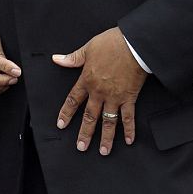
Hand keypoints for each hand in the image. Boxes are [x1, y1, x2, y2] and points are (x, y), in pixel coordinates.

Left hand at [53, 27, 147, 155]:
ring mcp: (114, 96)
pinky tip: (128, 141)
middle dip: (84, 133)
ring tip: (102, 151)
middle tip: (80, 147)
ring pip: (108, 121)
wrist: (136, 42)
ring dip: (105, 138)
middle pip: (89, 117)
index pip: (73, 101)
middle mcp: (99, 92)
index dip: (66, 113)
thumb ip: (73, 58)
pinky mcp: (130, 97)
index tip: (61, 125)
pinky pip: (128, 116)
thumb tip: (56, 59)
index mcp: (87, 80)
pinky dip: (129, 129)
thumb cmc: (113, 42)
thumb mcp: (89, 47)